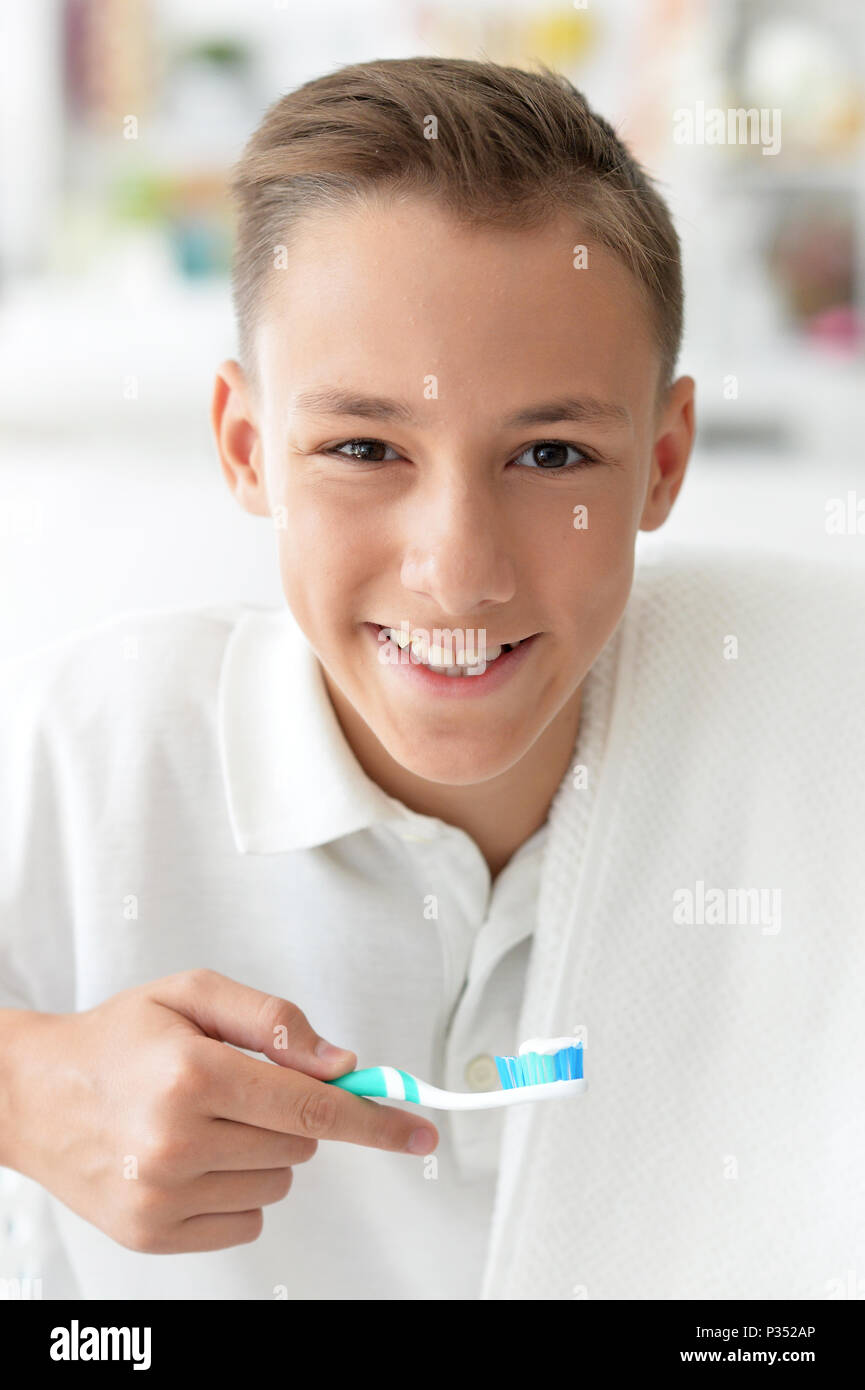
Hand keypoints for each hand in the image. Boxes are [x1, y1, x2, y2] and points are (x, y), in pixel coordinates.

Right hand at [7, 968, 438, 1252]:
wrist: (35, 1095)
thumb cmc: (119, 1038)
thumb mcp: (193, 994)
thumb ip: (275, 1020)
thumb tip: (342, 1066)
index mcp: (193, 1073)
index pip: (311, 1108)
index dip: (373, 1121)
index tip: (419, 1132)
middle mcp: (177, 1141)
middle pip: (299, 1146)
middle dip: (288, 1115)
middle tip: (237, 1087)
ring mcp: (163, 1197)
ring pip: (278, 1184)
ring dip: (261, 1152)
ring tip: (203, 1119)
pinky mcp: (153, 1235)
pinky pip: (246, 1221)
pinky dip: (237, 1190)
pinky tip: (192, 1158)